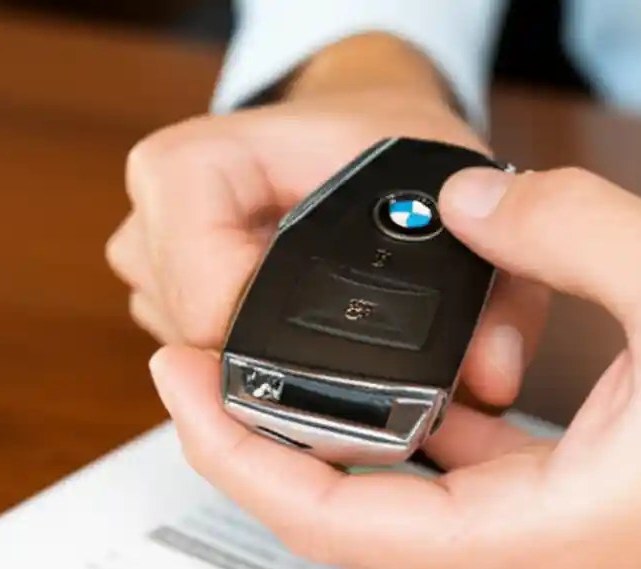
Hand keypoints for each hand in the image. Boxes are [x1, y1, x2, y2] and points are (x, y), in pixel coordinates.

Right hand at [107, 34, 547, 408]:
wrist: (355, 121)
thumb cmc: (387, 144)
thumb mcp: (455, 191)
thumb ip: (492, 284)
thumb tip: (491, 375)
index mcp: (198, 167)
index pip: (205, 298)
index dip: (273, 349)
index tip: (345, 358)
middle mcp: (156, 213)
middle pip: (200, 347)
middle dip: (284, 371)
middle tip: (367, 363)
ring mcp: (148, 260)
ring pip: (199, 365)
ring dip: (272, 370)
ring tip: (338, 336)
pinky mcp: (164, 296)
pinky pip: (202, 364)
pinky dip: (260, 365)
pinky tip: (307, 339)